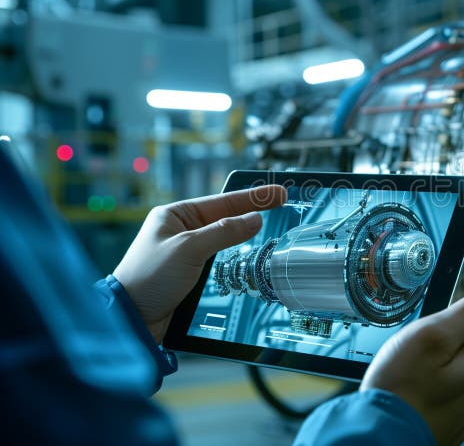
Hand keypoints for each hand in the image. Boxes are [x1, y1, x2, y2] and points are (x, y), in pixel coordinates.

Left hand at [113, 185, 286, 342]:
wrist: (130, 319)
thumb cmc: (148, 278)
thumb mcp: (188, 249)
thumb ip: (224, 232)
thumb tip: (255, 220)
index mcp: (175, 215)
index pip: (222, 202)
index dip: (253, 197)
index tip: (279, 192)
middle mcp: (181, 231)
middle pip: (226, 219)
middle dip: (253, 213)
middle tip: (284, 205)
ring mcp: (186, 254)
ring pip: (225, 242)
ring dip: (246, 239)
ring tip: (274, 231)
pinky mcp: (191, 276)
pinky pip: (221, 262)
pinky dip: (237, 259)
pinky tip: (252, 259)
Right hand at [361, 291, 463, 445]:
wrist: (381, 438)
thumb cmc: (401, 390)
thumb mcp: (430, 336)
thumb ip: (463, 316)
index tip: (443, 327)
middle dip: (456, 345)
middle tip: (423, 349)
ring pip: (462, 375)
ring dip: (443, 368)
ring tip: (413, 372)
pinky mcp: (449, 425)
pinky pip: (447, 396)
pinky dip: (434, 389)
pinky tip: (413, 391)